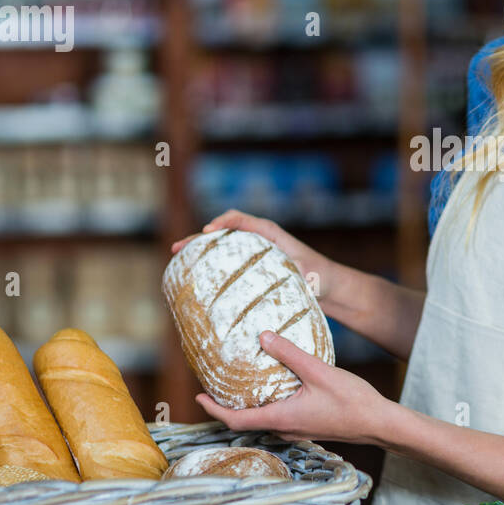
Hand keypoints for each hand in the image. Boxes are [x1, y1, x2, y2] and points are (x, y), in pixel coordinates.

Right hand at [171, 209, 338, 299]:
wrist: (326, 284)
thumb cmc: (319, 277)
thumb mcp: (311, 275)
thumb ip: (302, 275)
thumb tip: (292, 281)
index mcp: (271, 234)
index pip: (242, 220)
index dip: (223, 222)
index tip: (208, 232)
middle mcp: (260, 238)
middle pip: (224, 229)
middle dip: (200, 237)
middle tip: (177, 248)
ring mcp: (254, 249)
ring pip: (222, 243)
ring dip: (200, 248)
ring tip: (177, 256)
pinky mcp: (252, 262)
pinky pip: (226, 256)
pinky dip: (209, 259)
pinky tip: (194, 272)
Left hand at [194, 331, 389, 445]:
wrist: (379, 423)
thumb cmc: (352, 401)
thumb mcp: (318, 371)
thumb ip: (289, 353)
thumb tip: (262, 337)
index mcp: (281, 418)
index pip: (236, 420)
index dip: (213, 409)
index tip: (198, 396)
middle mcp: (285, 429)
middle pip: (246, 422)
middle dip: (227, 407)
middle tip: (216, 387)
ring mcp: (298, 431)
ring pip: (264, 421)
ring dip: (249, 406)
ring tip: (242, 385)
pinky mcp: (309, 427)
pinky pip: (280, 419)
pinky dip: (268, 405)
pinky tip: (276, 388)